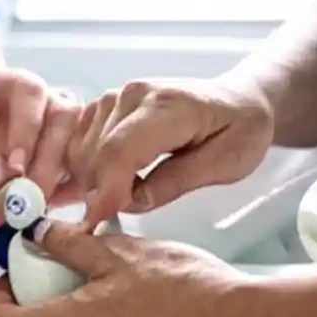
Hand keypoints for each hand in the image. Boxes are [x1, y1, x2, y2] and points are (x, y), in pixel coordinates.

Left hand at [0, 69, 81, 200]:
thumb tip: (5, 186)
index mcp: (19, 85)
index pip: (31, 97)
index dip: (25, 135)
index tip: (15, 169)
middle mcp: (51, 99)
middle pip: (64, 120)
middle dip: (47, 161)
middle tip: (30, 196)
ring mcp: (69, 127)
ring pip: (81, 143)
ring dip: (62, 176)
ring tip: (38, 205)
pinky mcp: (76, 156)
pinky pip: (85, 170)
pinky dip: (73, 190)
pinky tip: (53, 208)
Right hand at [68, 78, 273, 224]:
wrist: (237, 101)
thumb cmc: (238, 131)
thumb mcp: (226, 164)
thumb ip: (177, 182)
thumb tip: (133, 201)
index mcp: (168, 106)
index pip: (120, 151)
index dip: (106, 191)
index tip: (100, 221)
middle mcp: (133, 95)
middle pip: (94, 153)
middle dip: (99, 192)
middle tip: (121, 215)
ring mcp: (115, 97)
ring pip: (81, 150)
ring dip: (90, 181)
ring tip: (121, 196)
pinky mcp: (104, 105)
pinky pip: (78, 141)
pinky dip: (83, 167)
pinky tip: (104, 184)